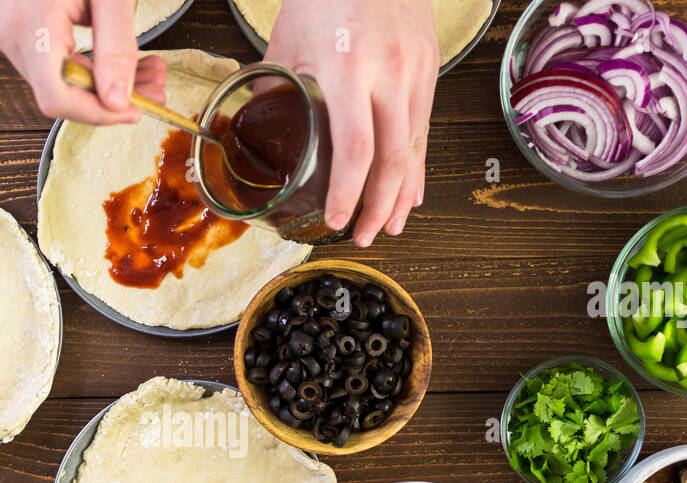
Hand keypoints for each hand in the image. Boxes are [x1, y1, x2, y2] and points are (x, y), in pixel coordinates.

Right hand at [0, 0, 167, 123]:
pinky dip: (91, 68)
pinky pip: (55, 65)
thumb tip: (118, 101)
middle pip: (61, 93)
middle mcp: (11, 34)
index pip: (57, 97)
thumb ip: (117, 48)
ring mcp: (9, 33)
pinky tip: (121, 61)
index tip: (134, 110)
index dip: (98, 114)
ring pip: (60, 83)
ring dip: (106, 85)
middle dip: (112, 98)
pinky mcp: (17, 30)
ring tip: (146, 70)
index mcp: (32, 22)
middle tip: (155, 87)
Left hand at [268, 0, 439, 245]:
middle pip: (393, 158)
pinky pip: (424, 128)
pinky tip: (409, 190)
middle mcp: (390, 73)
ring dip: (403, 194)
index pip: (356, 148)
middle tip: (367, 237)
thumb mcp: (288, 40)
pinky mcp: (429, 69)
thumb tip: (257, 131)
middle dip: (381, 206)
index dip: (349, 192)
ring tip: (391, 226)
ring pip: (415, 148)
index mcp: (349, 69)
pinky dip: (416, 165)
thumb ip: (275, 89)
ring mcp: (416, 71)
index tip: (338, 220)